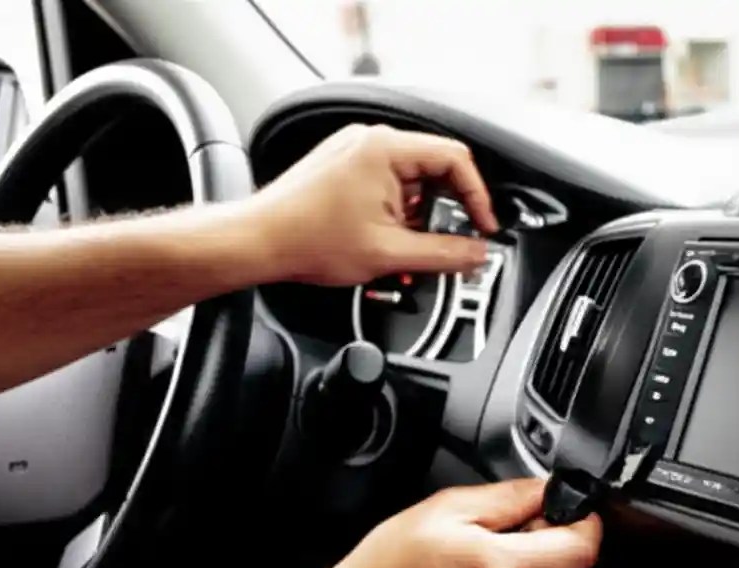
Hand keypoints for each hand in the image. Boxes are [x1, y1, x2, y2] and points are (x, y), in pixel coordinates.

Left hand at [244, 124, 500, 285]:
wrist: (256, 242)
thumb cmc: (306, 239)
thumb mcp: (390, 254)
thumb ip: (444, 254)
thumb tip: (476, 254)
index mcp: (385, 149)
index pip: (456, 159)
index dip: (477, 197)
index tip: (482, 227)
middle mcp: (371, 141)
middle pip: (436, 170)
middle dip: (447, 211)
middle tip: (450, 244)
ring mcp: (355, 152)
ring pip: (412, 181)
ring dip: (420, 216)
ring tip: (407, 248)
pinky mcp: (344, 167)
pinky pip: (388, 184)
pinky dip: (398, 212)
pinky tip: (388, 240)